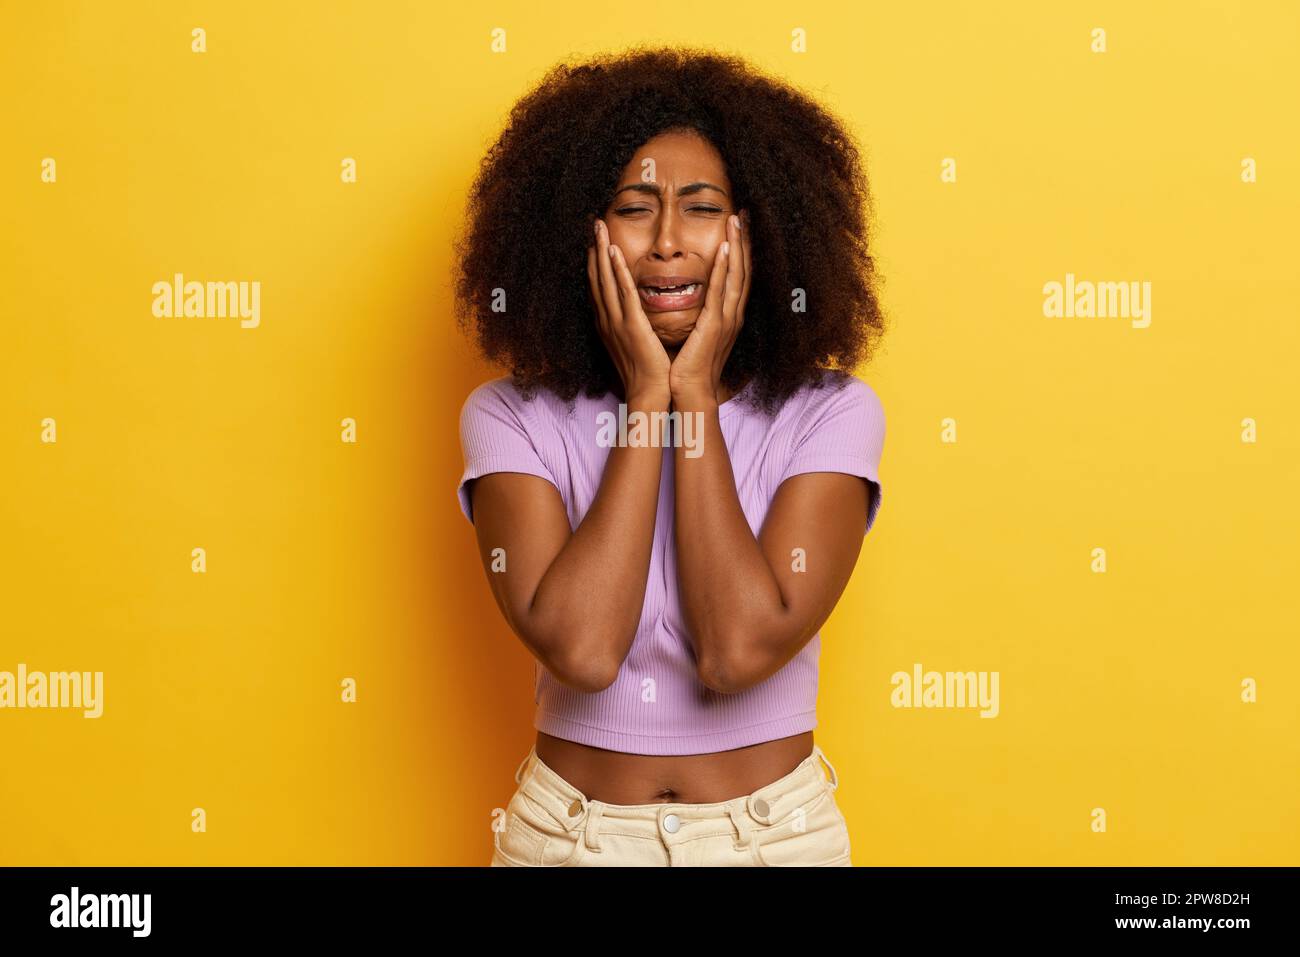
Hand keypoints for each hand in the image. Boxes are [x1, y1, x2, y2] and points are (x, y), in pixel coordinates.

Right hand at [587, 218, 671, 403]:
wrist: (649, 394)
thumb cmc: (647, 372)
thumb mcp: (635, 343)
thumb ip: (633, 325)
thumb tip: (636, 312)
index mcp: (608, 324)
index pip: (598, 287)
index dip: (595, 263)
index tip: (595, 241)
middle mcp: (607, 320)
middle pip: (596, 278)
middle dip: (594, 249)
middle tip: (593, 224)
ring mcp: (617, 322)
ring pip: (605, 280)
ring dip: (601, 251)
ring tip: (598, 227)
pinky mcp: (632, 325)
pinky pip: (623, 293)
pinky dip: (616, 272)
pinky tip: (613, 252)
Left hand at [669, 210, 750, 403]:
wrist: (690, 393)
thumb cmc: (689, 367)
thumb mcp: (696, 334)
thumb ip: (698, 315)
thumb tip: (689, 298)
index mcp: (727, 316)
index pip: (737, 276)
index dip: (741, 250)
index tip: (739, 227)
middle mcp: (732, 314)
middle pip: (743, 269)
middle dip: (745, 240)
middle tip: (744, 213)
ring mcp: (726, 319)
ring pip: (737, 274)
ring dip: (738, 245)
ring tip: (737, 220)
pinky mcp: (714, 325)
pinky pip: (721, 291)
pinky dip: (726, 269)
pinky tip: (726, 248)